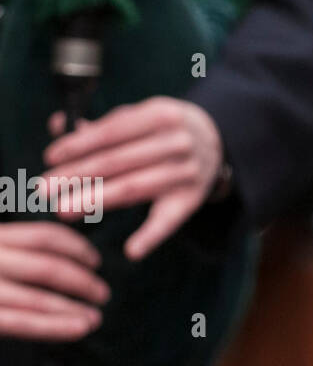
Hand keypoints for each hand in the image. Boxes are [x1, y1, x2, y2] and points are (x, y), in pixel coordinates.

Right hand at [0, 222, 107, 341]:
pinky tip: (79, 330)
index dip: (76, 248)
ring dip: (72, 309)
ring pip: (36, 299)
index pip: (43, 237)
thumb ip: (16, 252)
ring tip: (95, 319)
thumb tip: (62, 259)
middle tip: (103, 294)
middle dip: (81, 282)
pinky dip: (54, 327)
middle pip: (47, 267)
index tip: (96, 261)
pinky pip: (21, 323)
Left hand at [43, 97, 225, 261]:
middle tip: (43, 190)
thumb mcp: (141, 116)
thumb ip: (103, 124)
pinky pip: (169, 220)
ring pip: (134, 189)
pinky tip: (131, 251)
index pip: (112, 132)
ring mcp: (186, 171)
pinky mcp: (192, 198)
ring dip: (95, 201)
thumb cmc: (163, 128)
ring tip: (63, 211)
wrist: (217, 140)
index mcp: (162, 115)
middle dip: (76, 176)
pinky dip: (152, 236)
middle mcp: (178, 142)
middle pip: (118, 162)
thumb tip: (57, 125)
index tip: (49, 158)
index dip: (78, 146)